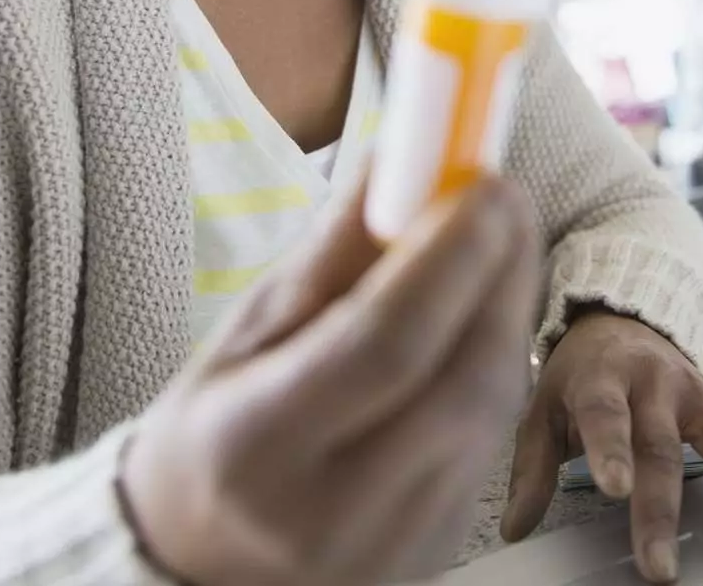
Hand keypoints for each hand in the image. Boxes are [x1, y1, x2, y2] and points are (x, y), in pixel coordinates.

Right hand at [120, 174, 539, 585]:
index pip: (383, 345)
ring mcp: (389, 548)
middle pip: (460, 383)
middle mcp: (328, 512)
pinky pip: (487, 446)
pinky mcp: (433, 555)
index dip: (450, 257)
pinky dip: (493, 368)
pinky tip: (478, 320)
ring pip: (489, 415)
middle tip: (505, 198)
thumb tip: (399, 157)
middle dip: (501, 276)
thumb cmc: (212, 432)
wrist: (195, 564)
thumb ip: (330, 254)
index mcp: (255, 446)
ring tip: (496, 245)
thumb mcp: (243, 334)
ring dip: (507, 314)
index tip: (482, 184)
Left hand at [502, 311, 702, 582]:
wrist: (615, 321)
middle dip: (663, 509)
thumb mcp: (541, 411)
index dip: (610, 449)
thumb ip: (532, 470)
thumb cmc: (576, 376)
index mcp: (602, 379)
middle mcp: (656, 382)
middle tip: (661, 569)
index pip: (605, 414)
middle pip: (664, 446)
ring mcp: (699, 391)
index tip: (614, 490)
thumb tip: (515, 529)